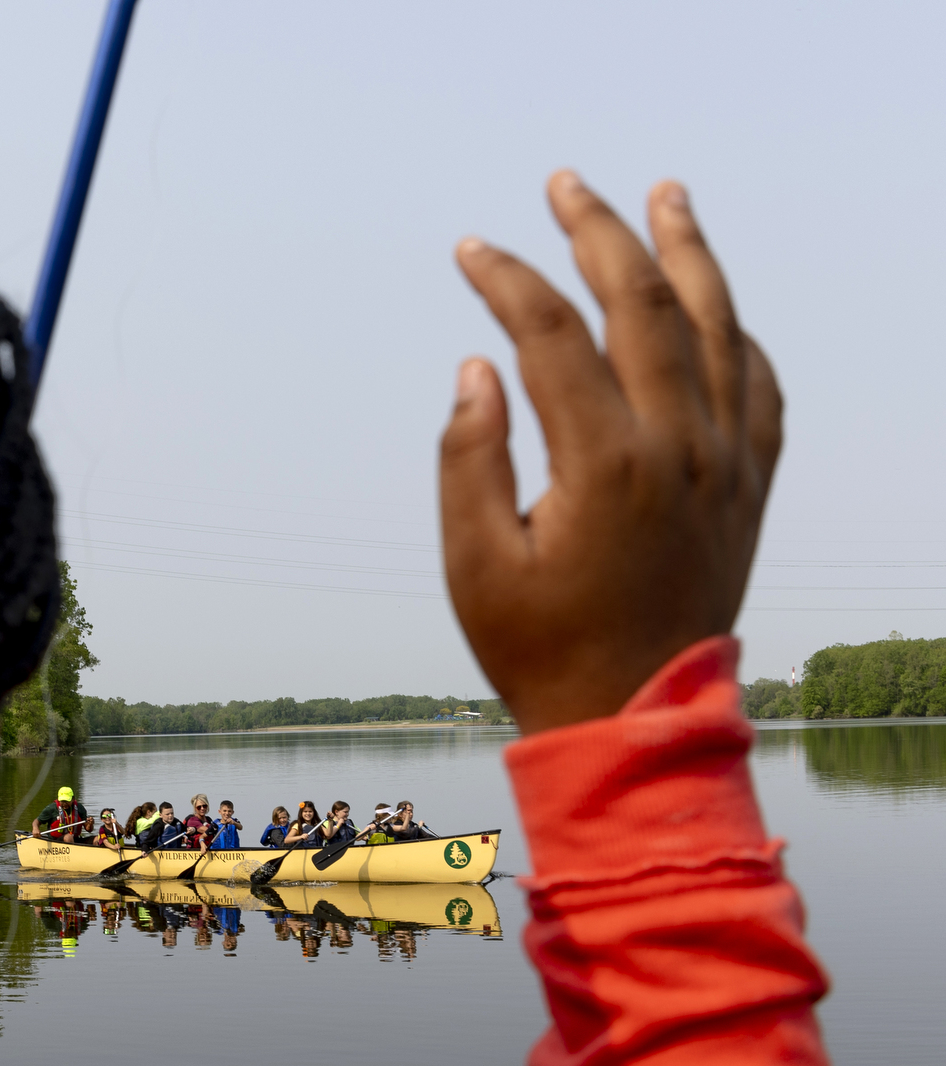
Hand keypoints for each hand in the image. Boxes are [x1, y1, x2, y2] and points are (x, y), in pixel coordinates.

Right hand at [440, 172, 780, 734]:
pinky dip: (735, 333)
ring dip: (687, 253)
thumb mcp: (474, 563)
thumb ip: (469, 458)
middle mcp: (678, 448)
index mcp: (604, 463)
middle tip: (565, 184)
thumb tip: (476, 370)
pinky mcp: (749, 486)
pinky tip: (714, 306)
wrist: (633, 718)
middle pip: (643, 304)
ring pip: (716, 327)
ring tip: (664, 196)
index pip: (550, 335)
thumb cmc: (540, 646)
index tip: (473, 250)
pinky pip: (758, 386)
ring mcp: (725, 464)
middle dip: (599, 232)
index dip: (507, 281)